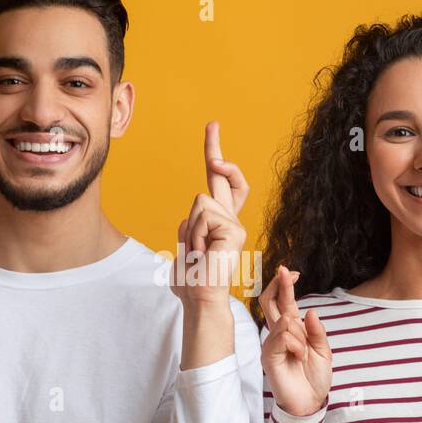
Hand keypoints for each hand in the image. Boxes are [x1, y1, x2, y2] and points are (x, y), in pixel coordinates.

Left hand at [170, 121, 247, 307]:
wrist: (200, 299)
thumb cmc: (190, 281)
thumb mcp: (185, 248)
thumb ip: (190, 229)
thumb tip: (192, 214)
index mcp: (218, 223)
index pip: (220, 186)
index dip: (217, 160)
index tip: (213, 134)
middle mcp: (231, 220)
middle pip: (223, 176)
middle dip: (215, 147)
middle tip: (212, 123)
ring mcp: (235, 224)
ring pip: (200, 202)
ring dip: (191, 228)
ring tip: (197, 251)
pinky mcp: (236, 231)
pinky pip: (204, 216)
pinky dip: (196, 235)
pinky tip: (203, 252)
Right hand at [259, 265, 331, 416]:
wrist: (310, 402)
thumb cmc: (314, 377)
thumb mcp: (323, 351)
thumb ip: (317, 331)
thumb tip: (310, 311)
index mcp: (291, 330)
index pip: (283, 302)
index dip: (285, 285)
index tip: (292, 272)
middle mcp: (278, 334)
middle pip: (269, 301)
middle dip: (278, 284)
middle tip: (285, 271)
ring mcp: (271, 344)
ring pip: (283, 322)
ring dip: (300, 335)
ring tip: (305, 353)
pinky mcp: (269, 356)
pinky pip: (282, 338)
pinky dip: (296, 345)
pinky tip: (299, 357)